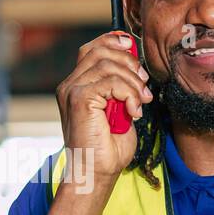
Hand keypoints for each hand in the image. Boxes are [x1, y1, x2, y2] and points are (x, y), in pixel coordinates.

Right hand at [55, 31, 151, 184]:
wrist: (96, 173)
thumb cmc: (108, 148)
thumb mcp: (120, 110)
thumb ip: (122, 87)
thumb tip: (136, 67)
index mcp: (77, 85)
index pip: (92, 49)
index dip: (113, 41)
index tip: (133, 48)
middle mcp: (70, 85)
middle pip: (100, 51)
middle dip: (129, 62)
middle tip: (144, 85)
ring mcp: (71, 91)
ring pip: (108, 65)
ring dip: (133, 82)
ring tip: (142, 102)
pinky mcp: (78, 99)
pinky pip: (110, 81)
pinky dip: (129, 93)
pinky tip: (133, 111)